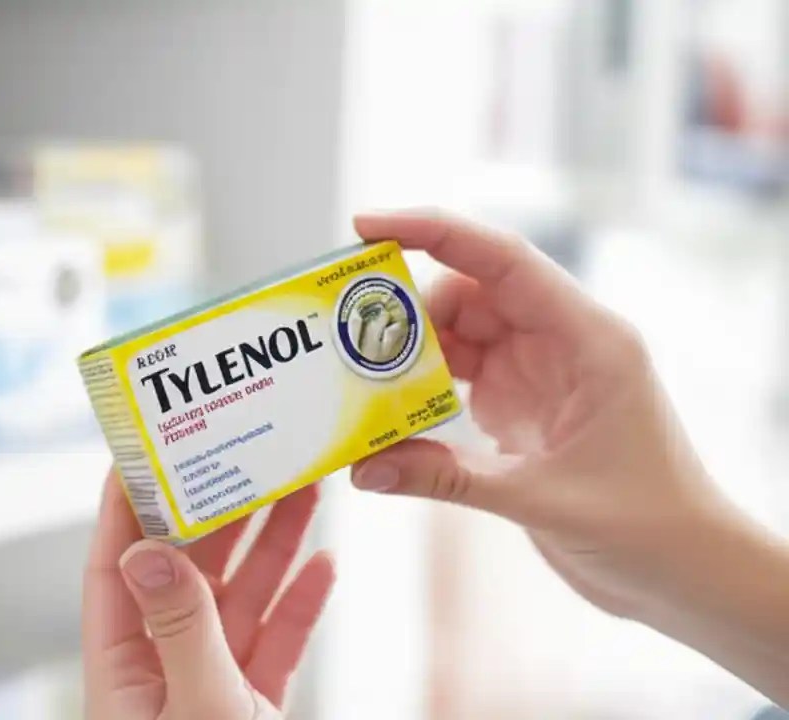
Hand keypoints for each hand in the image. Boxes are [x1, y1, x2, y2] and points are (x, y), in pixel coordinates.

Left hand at [83, 472, 334, 718]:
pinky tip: (323, 563)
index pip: (114, 571)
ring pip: (239, 601)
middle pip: (187, 573)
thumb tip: (149, 550)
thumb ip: (182, 629)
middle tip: (246, 458)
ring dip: (272, 548)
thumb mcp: (198, 704)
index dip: (126, 509)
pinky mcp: (252, 707)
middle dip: (221, 514)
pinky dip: (299, 604)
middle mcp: (162, 671)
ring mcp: (210, 686)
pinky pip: (277, 642)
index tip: (147, 453)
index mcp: (122, 671)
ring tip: (300, 491)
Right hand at [349, 211, 788, 703]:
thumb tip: (364, 467)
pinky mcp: (522, 403)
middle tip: (346, 332)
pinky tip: (385, 409)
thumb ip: (449, 479)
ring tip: (358, 376)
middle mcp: (563, 341)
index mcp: (588, 338)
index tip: (368, 225)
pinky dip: (420, 388)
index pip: (502, 260)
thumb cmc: (648, 526)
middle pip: (469, 292)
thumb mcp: (543, 499)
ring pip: (459, 333)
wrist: (686, 572)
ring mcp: (541, 370)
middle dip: (406, 307)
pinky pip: (458, 376)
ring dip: (410, 351)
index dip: (434, 231)